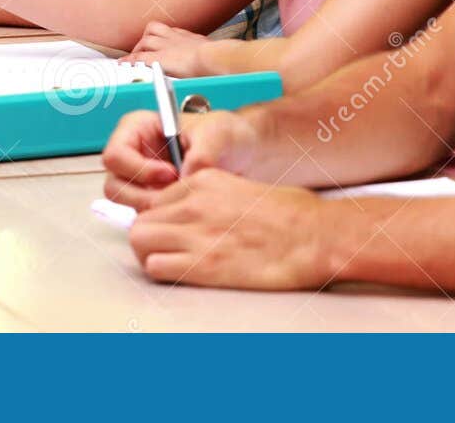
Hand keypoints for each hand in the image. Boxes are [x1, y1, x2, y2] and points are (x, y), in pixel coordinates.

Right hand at [101, 109, 260, 209]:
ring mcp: (142, 182)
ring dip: (154, 208)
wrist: (246, 156)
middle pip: (115, 185)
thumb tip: (184, 180)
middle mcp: (134, 156)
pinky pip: (147, 218)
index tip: (170, 173)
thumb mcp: (217, 133)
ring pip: (128, 206)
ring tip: (186, 199)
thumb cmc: (227, 134)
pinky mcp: (155, 201)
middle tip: (177, 193)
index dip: (139, 168)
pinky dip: (164, 218)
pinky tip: (189, 208)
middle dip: (145, 195)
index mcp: (138, 129)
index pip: (115, 154)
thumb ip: (199, 154)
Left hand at [122, 21, 212, 77]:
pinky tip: (124, 65)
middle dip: (146, 39)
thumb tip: (220, 57)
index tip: (159, 41)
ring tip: (133, 58)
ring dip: (137, 49)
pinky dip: (130, 62)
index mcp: (188, 37)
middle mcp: (174, 38)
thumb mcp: (215, 52)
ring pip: (144, 41)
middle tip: (142, 49)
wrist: (214, 57)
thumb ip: (212, 54)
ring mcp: (165, 47)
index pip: (170, 31)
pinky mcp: (158, 59)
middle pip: (154, 30)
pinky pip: (138, 58)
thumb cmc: (218, 57)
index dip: (162, 36)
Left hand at [130, 169, 334, 289]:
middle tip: (167, 249)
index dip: (162, 219)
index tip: (173, 230)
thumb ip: (212, 197)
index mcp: (204, 180)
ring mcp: (196, 233)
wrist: (314, 236)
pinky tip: (182, 274)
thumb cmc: (291, 214)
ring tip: (172, 263)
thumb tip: (196, 215)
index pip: (156, 199)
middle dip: (150, 236)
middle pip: (141, 219)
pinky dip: (163, 272)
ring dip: (150, 253)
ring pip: (139, 240)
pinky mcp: (203, 264)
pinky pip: (155, 266)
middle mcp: (193, 203)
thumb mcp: (243, 188)